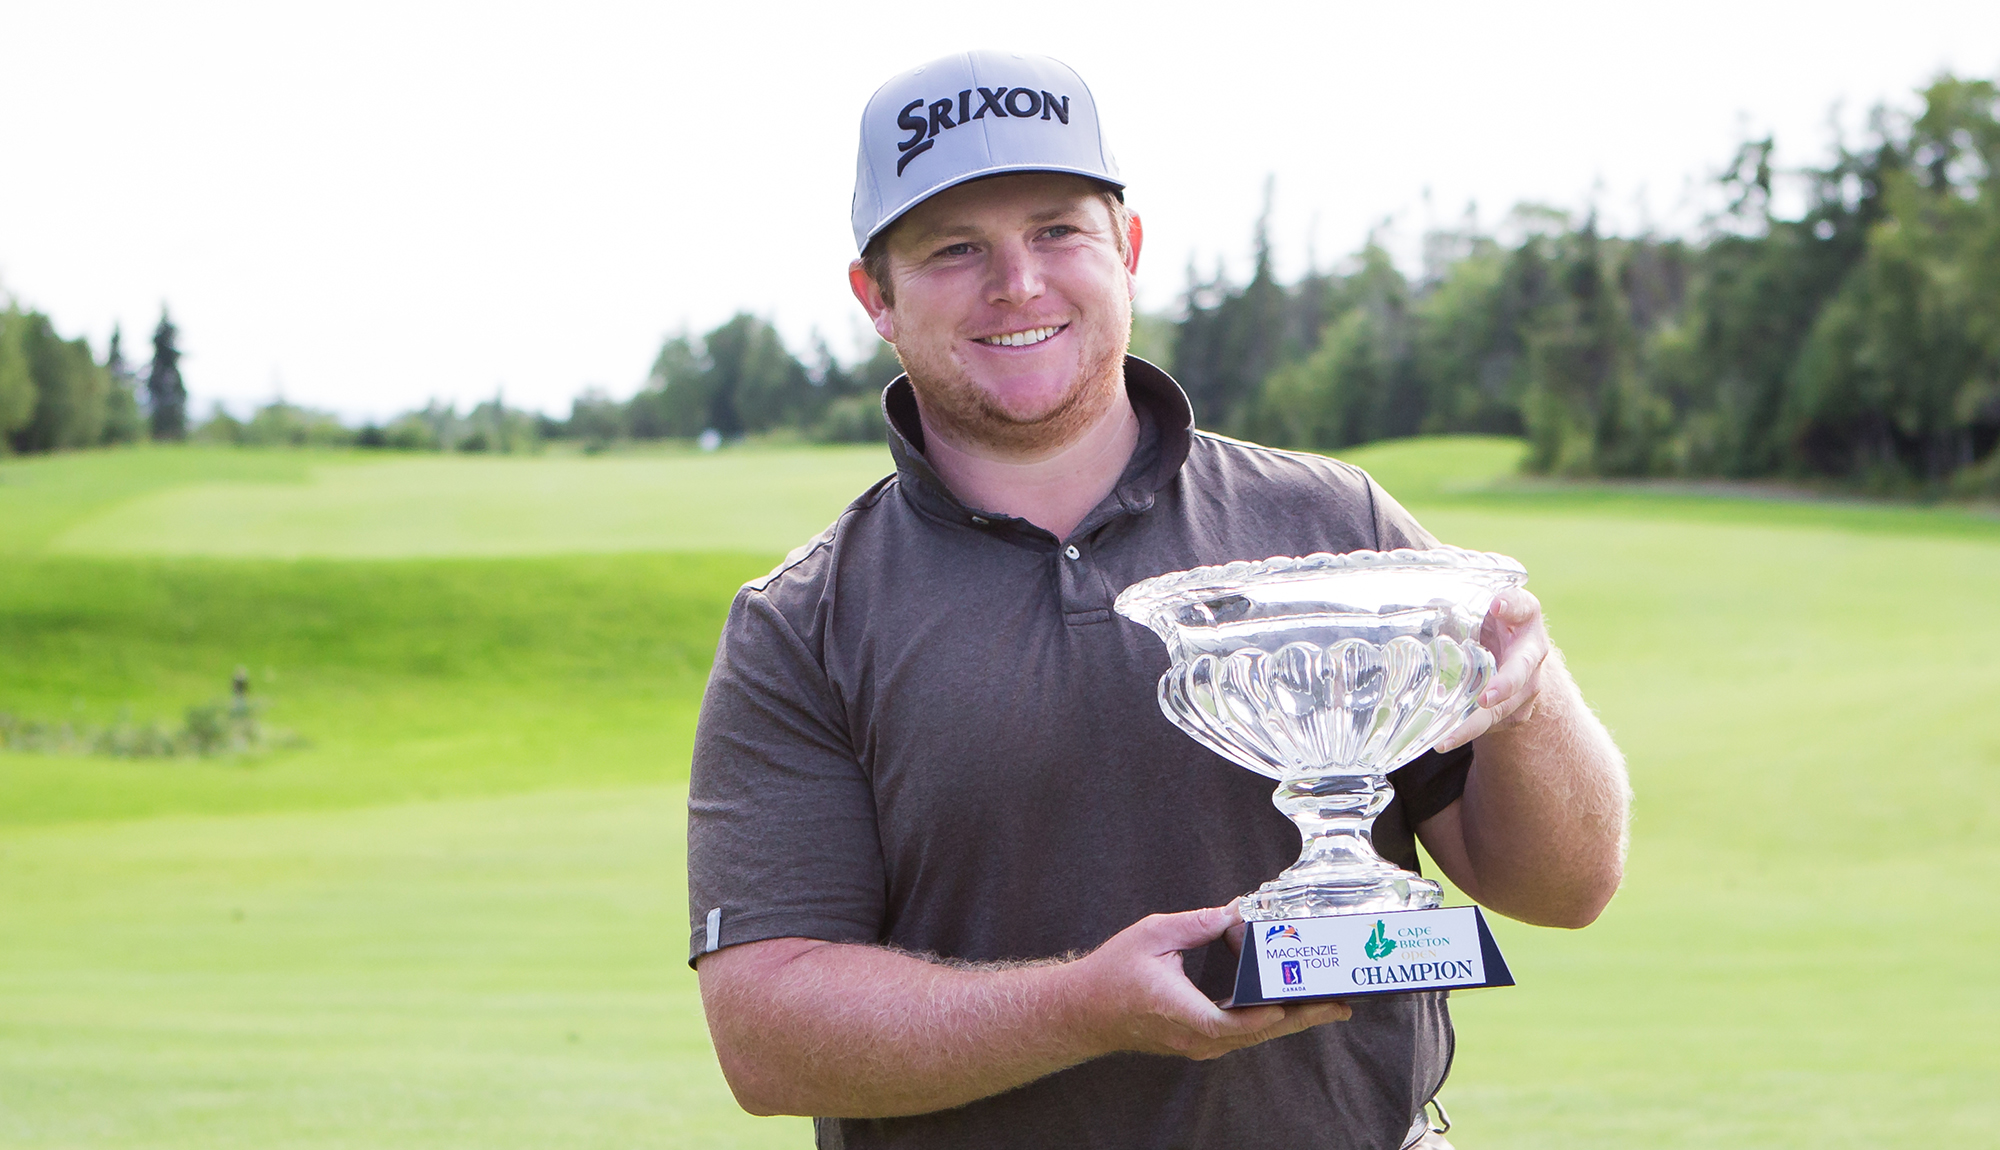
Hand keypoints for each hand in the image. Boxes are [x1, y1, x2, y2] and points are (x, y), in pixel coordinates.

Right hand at [1069, 904, 1349, 1060]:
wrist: (1083, 1011)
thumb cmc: (1113, 974)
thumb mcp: (1154, 935)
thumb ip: (1198, 923)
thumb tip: (1236, 911)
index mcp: (1180, 1011)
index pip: (1230, 1022)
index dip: (1264, 1015)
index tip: (1294, 1004)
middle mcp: (1194, 1037)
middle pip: (1256, 1033)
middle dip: (1301, 1018)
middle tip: (1339, 1004)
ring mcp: (1197, 1044)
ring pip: (1253, 1036)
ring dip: (1290, 1021)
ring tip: (1327, 1006)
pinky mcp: (1197, 1042)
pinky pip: (1241, 1035)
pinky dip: (1269, 1021)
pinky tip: (1289, 1009)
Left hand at [1434, 587, 1549, 753]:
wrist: (1511, 651)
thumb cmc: (1489, 621)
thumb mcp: (1479, 603)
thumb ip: (1460, 599)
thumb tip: (1420, 601)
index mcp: (1525, 618)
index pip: (1522, 606)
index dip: (1511, 606)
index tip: (1495, 605)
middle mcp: (1532, 653)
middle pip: (1521, 672)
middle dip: (1504, 686)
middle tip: (1486, 698)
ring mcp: (1527, 685)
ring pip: (1504, 708)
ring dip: (1476, 723)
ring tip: (1446, 739)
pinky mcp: (1515, 711)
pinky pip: (1492, 724)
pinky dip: (1467, 732)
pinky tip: (1442, 740)